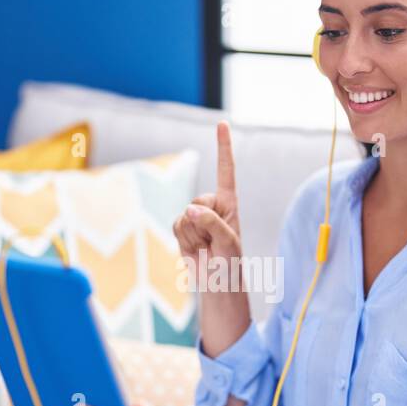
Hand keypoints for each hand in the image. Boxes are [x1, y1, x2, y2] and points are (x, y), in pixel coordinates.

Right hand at [172, 120, 241, 261]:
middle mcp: (211, 206)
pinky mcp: (181, 227)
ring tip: (206, 247)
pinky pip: (176, 225)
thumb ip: (212, 223)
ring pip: (185, 216)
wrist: (216, 282)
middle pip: (198, 201)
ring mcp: (195, 216)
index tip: (222, 123)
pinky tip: (194, 249)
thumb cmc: (230, 262)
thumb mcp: (228, 242)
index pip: (226, 171)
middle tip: (213, 243)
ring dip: (194, 235)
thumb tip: (189, 210)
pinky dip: (184, 239)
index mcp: (229, 203)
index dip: (223, 147)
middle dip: (203, 224)